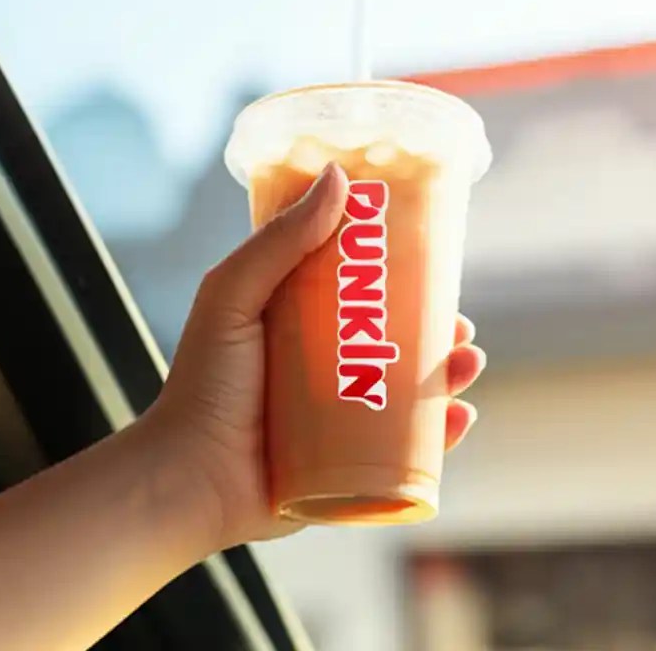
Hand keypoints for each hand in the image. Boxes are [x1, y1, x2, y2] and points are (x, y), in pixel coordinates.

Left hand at [146, 163, 486, 550]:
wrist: (191, 480)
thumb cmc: (202, 385)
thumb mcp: (234, 297)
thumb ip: (280, 240)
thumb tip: (337, 175)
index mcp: (294, 326)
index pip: (355, 292)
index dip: (396, 275)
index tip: (429, 255)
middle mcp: (320, 370)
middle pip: (393, 340)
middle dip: (436, 328)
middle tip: (458, 321)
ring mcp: (338, 421)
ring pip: (409, 392)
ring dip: (448, 375)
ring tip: (465, 363)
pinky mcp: (349, 468)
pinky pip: (407, 451)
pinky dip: (440, 435)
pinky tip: (457, 417)